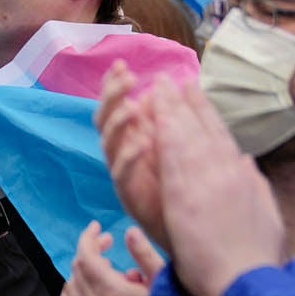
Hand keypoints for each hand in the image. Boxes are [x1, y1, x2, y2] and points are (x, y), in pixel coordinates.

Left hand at [59, 222, 161, 295]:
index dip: (89, 237)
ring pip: (70, 289)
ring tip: (99, 269)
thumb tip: (130, 232)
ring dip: (81, 274)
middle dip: (89, 252)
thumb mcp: (165, 285)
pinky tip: (82, 292)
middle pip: (77, 270)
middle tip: (106, 246)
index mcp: (113, 292)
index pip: (86, 255)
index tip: (97, 228)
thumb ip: (145, 255)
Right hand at [96, 65, 167, 247]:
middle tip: (125, 78)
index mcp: (132, 135)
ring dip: (118, 121)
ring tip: (132, 107)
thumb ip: (165, 118)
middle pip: (105, 118)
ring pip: (108, 142)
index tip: (121, 65)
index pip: (117, 104)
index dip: (114, 85)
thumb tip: (160, 89)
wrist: (189, 231)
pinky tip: (140, 143)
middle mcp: (123, 152)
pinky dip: (129, 156)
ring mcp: (123, 173)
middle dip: (111, 96)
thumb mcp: (174, 143)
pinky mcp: (128, 195)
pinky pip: (121, 173)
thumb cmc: (181, 185)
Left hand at [149, 83, 286, 295]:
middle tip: (169, 80)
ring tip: (156, 88)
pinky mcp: (183, 194)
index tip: (193, 90)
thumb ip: (255, 185)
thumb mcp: (267, 215)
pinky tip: (150, 115)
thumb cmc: (258, 257)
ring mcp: (204, 179)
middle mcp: (225, 169)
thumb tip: (246, 161)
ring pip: (183, 134)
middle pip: (200, 127)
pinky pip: (169, 154)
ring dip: (168, 109)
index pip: (220, 134)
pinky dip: (160, 132)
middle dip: (182, 101)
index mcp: (242, 176)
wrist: (246, 280)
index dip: (204, 110)